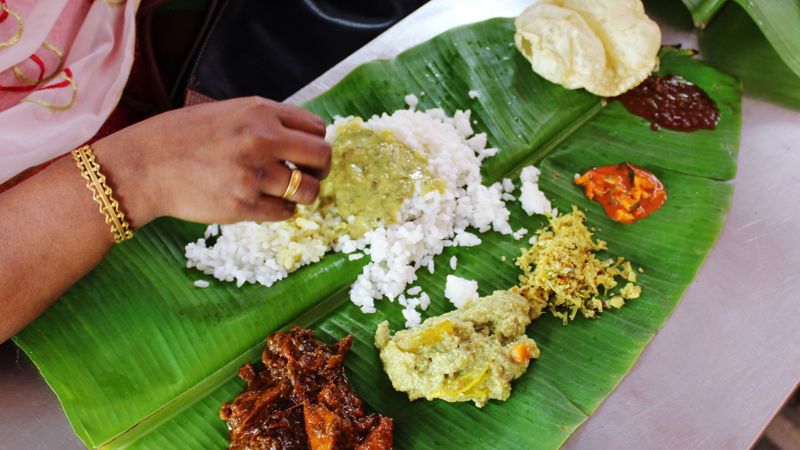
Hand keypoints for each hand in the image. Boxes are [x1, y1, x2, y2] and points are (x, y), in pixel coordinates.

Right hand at [94, 97, 330, 227]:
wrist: (144, 166)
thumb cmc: (182, 137)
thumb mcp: (228, 113)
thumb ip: (265, 122)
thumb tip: (303, 140)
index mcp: (260, 112)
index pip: (317, 128)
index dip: (315, 143)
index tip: (306, 154)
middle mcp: (262, 140)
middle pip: (322, 158)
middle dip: (320, 170)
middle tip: (308, 177)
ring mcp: (253, 174)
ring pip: (308, 191)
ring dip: (302, 195)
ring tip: (285, 193)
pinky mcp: (243, 205)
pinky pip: (284, 213)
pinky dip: (281, 211)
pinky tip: (265, 203)